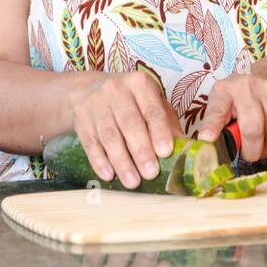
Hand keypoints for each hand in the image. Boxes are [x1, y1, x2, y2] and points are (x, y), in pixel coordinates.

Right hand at [67, 71, 180, 187]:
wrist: (88, 90)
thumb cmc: (131, 101)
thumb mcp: (152, 103)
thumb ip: (167, 123)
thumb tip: (185, 149)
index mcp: (140, 84)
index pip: (152, 110)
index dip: (159, 131)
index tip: (166, 152)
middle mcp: (116, 90)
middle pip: (130, 124)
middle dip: (141, 151)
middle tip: (151, 173)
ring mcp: (96, 105)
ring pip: (110, 136)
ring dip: (122, 162)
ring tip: (133, 182)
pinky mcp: (80, 120)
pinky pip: (90, 143)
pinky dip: (100, 161)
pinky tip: (109, 175)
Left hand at [196, 60, 266, 160]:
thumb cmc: (242, 92)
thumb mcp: (223, 99)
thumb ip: (216, 119)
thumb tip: (208, 141)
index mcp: (228, 88)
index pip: (219, 109)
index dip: (212, 126)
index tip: (207, 139)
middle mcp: (252, 87)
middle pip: (254, 130)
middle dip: (251, 151)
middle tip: (248, 155)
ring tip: (261, 146)